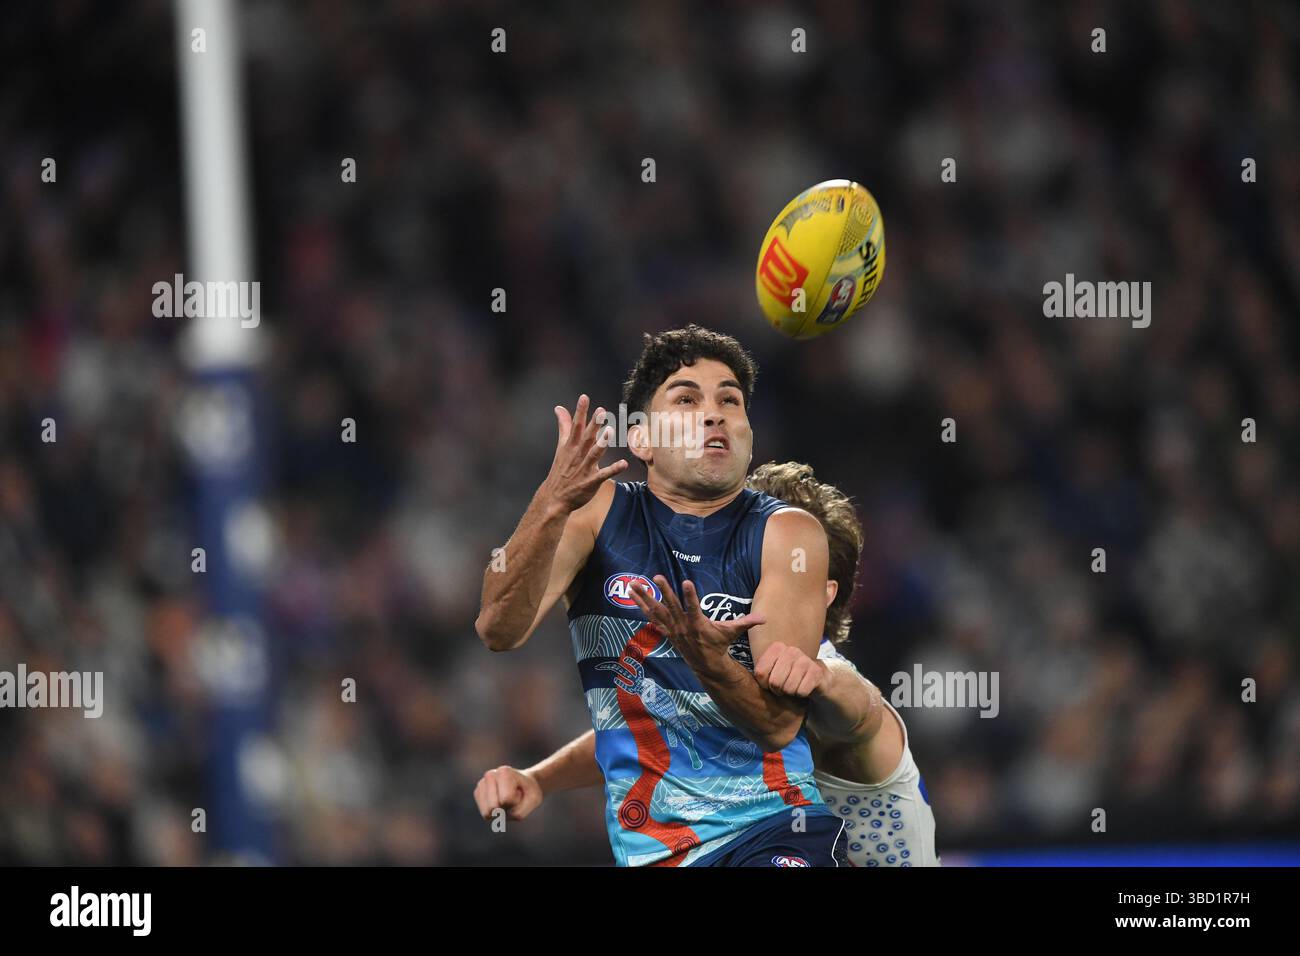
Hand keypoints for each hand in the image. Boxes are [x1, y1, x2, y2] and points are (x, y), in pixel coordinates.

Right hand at [473, 766, 543, 821]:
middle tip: (513, 798)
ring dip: (501, 811)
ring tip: (507, 800)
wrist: (525, 786)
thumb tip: (496, 817)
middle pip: (494, 807)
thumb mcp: (534, 801)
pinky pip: (485, 814)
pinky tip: (500, 802)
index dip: (516, 801)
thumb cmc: (530, 792)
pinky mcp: (478, 793)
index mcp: (504, 772)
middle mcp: (490, 775)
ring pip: (487, 813)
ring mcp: (482, 783)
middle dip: (506, 808)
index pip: (506, 799)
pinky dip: (495, 814)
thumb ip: (518, 812)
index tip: (520, 792)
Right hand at [540, 394, 627, 514]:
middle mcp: (577, 455)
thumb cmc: (561, 469)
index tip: (584, 397)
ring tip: (610, 431)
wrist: (555, 498)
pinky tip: (624, 464)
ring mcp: (584, 469)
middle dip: (593, 425)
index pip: (576, 426)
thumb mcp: (561, 446)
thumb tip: (559, 408)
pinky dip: (613, 470)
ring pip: (593, 454)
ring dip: (601, 444)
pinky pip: (603, 475)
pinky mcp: (590, 482)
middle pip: (586, 437)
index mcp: (570, 446)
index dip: (580, 411)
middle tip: (601, 411)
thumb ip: (564, 426)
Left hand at [630, 576, 766, 663]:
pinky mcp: (667, 630)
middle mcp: (683, 626)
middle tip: (657, 576)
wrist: (706, 664)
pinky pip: (651, 616)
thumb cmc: (719, 644)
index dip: (691, 596)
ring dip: (644, 597)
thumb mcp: (732, 633)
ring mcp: (673, 629)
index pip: (694, 608)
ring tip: (633, 584)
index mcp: (699, 624)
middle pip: (672, 606)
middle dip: (664, 591)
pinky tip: (633, 595)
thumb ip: (747, 622)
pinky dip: (642, 606)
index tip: (687, 583)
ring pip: (656, 610)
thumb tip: (765, 618)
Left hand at [754, 641, 828, 697]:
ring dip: (790, 693)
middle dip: (778, 690)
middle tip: (784, 687)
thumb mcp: (771, 672)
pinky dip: (801, 695)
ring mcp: (805, 660)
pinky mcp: (817, 671)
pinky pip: (801, 692)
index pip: (760, 673)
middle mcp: (791, 650)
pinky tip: (804, 687)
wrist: (816, 680)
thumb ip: (758, 672)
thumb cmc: (788, 677)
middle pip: (774, 682)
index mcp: (776, 648)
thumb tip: (737, 676)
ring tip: (794, 686)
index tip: (770, 683)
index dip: (764, 684)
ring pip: (788, 688)